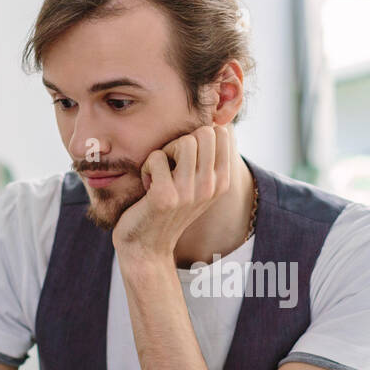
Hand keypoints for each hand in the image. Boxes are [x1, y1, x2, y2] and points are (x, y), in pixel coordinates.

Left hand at [113, 123, 233, 258]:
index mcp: (222, 182)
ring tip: (160, 175)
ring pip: (184, 141)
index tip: (186, 161)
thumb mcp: (197, 186)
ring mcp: (190, 193)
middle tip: (171, 166)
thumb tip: (215, 122)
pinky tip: (147, 188)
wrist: (147, 247)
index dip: (199, 138)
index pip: (222, 133)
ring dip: (165, 153)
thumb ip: (207, 159)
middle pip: (205, 132)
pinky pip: (156, 157)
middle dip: (182, 142)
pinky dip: (146, 167)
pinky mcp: (166, 197)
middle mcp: (211, 187)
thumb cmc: (168, 209)